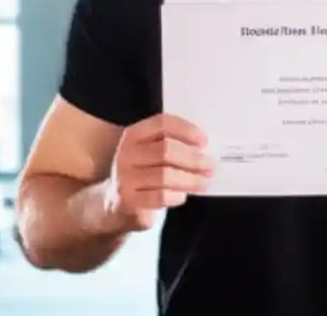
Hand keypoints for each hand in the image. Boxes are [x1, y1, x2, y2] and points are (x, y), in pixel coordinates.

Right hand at [103, 113, 213, 232]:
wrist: (116, 203)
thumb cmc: (143, 173)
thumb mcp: (151, 152)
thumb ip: (173, 145)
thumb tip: (204, 149)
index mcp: (134, 135)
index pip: (162, 124)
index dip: (186, 130)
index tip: (204, 141)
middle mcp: (126, 153)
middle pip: (166, 150)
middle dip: (193, 158)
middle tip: (210, 165)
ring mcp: (125, 178)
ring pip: (165, 175)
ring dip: (190, 179)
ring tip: (204, 182)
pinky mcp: (128, 201)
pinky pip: (160, 196)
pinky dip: (176, 196)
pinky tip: (182, 195)